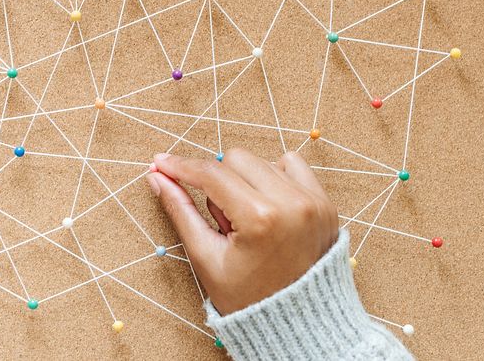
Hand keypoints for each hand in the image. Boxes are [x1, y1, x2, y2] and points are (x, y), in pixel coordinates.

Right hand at [147, 149, 338, 313]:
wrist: (299, 325)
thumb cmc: (250, 298)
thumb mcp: (206, 257)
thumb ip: (180, 210)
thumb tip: (157, 178)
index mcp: (260, 218)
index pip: (211, 174)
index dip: (181, 166)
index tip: (161, 163)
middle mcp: (292, 203)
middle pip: (235, 159)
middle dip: (218, 181)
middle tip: (224, 221)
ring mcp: (313, 201)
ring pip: (262, 160)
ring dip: (246, 181)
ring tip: (248, 220)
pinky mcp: (325, 202)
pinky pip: (293, 165)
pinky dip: (274, 177)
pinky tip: (267, 206)